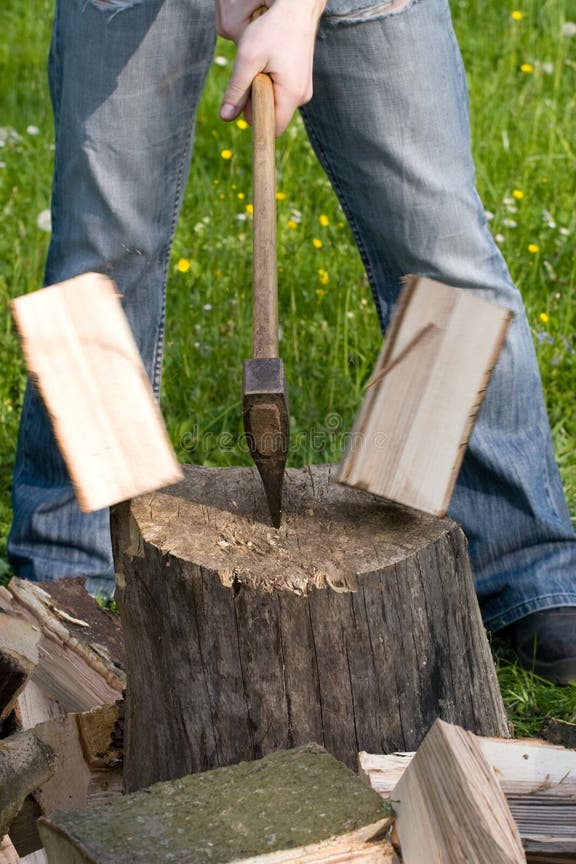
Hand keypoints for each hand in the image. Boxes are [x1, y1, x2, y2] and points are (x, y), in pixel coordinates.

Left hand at [216, 0, 326, 135]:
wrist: (297, 6)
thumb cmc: (273, 27)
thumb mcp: (248, 58)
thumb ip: (236, 89)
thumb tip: (225, 117)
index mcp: (292, 95)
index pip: (272, 128)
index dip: (255, 120)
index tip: (244, 102)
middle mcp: (302, 96)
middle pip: (273, 116)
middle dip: (257, 102)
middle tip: (252, 73)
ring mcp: (303, 88)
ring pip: (276, 103)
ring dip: (263, 91)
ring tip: (262, 63)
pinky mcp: (301, 80)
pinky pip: (282, 92)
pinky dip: (271, 82)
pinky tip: (270, 62)